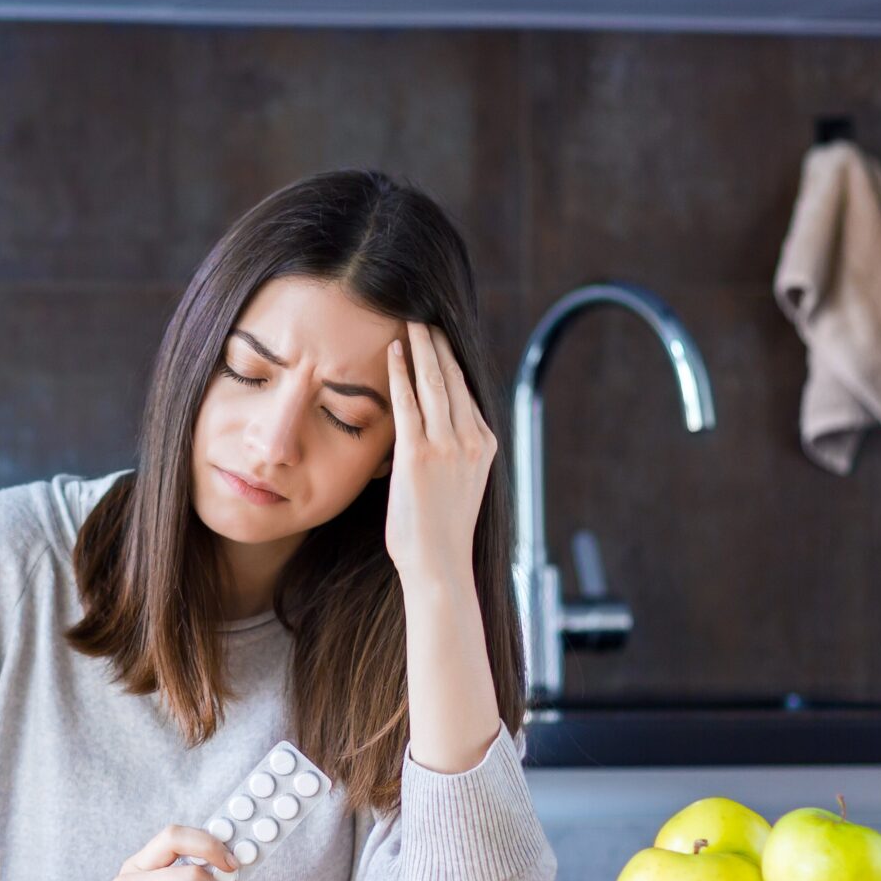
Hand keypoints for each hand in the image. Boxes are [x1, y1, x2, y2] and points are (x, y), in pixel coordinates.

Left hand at [383, 321, 497, 591]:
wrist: (439, 564)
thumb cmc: (440, 531)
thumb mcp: (457, 484)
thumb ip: (450, 454)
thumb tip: (431, 434)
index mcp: (485, 445)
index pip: (466, 393)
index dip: (451, 362)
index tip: (439, 339)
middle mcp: (471, 440)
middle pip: (453, 379)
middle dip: (439, 345)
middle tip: (425, 317)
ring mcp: (448, 446)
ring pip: (434, 383)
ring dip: (422, 348)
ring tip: (411, 322)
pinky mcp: (420, 454)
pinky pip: (409, 403)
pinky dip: (401, 373)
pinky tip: (394, 351)